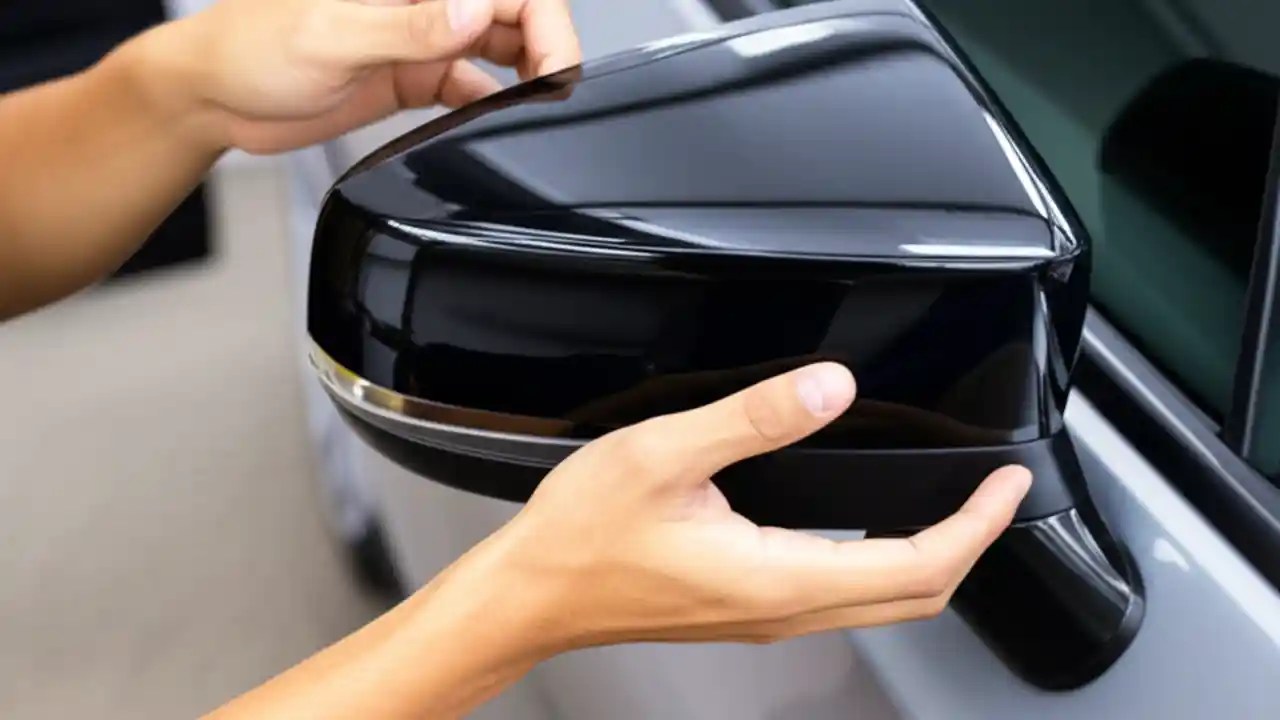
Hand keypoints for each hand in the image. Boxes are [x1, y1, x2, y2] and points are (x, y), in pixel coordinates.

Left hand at [152, 0, 579, 153]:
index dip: (542, 19)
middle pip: (510, 11)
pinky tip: (496, 121)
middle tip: (554, 89)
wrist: (212, 98)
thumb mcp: (330, 36)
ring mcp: (419, 37)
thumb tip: (478, 11)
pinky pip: (471, 86)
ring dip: (526, 73)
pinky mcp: (412, 76)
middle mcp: (421, 0)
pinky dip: (492, 104)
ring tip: (538, 105)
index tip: (553, 62)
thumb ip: (409, 25)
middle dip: (545, 47)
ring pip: (500, 45)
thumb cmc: (247, 49)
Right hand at [452, 362, 1031, 653]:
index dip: (974, 524)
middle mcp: (780, 608)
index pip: (914, 564)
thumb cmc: (582, 537)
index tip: (1006, 487)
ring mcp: (763, 615)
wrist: (533, 593)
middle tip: (997, 499)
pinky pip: (841, 594)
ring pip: (880, 601)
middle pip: (913, 597)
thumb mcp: (665, 455)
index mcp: (774, 577)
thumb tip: (830, 388)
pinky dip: (883, 562)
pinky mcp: (744, 607)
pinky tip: (873, 526)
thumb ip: (754, 419)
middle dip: (969, 545)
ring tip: (953, 508)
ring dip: (930, 556)